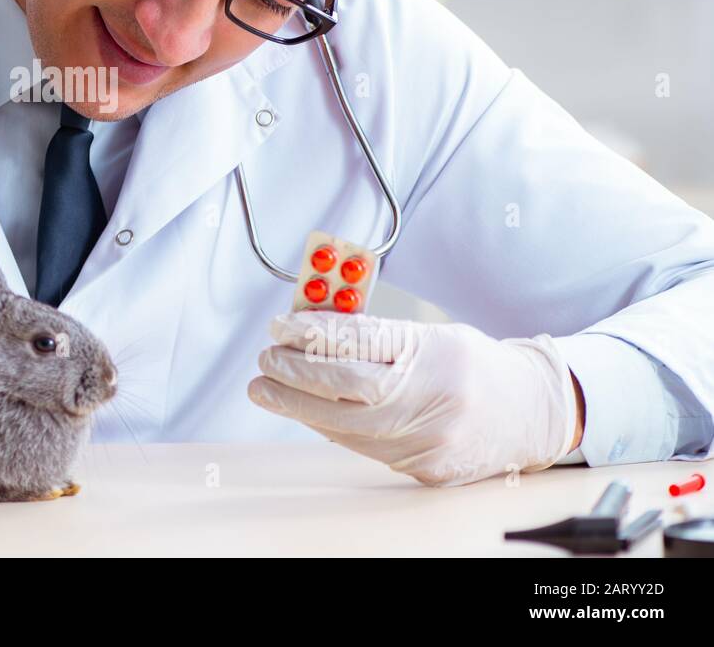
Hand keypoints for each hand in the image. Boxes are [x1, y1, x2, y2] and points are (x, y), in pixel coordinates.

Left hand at [248, 311, 578, 486]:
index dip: (312, 335)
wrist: (531, 415)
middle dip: (296, 372)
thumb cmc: (476, 367)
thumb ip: (375, 334)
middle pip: (346, 387)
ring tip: (268, 387)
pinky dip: (327, 426)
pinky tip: (304, 411)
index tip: (280, 327)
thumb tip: (309, 330)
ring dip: (298, 406)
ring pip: (346, 425)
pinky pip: (361, 447)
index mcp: (437, 355)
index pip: (361, 342)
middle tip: (266, 359)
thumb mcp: (431, 334)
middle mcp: (435, 401)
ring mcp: (429, 442)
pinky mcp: (423, 471)